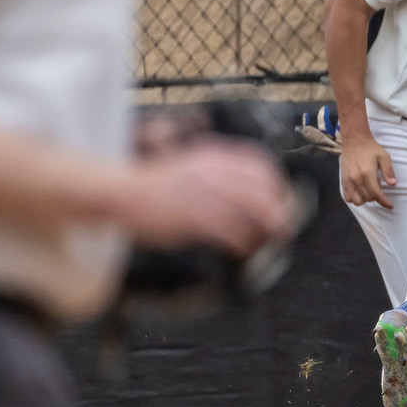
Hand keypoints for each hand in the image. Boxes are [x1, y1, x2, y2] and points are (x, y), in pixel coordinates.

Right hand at [124, 139, 294, 257]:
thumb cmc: (156, 184)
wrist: (122, 192)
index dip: (276, 182)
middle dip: (279, 208)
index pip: (259, 163)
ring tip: (270, 240)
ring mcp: (204, 194)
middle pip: (262, 189)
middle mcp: (213, 172)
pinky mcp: (193, 217)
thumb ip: (218, 171)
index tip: (282, 197)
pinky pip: (229, 231)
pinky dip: (242, 242)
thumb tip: (248, 187)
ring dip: (266, 227)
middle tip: (284, 225)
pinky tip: (243, 250)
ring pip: (251, 210)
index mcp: (213, 156)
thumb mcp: (191, 164)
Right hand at [338, 132, 395, 208]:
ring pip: (357, 201)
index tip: (390, 205)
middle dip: (376, 197)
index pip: (376, 194)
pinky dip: (355, 198)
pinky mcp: (343, 181)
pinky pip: (347, 197)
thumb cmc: (370, 148)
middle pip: (367, 199)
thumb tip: (393, 184)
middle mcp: (355, 179)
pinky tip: (361, 190)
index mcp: (366, 173)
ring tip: (369, 187)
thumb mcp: (384, 156)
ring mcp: (347, 181)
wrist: (354, 140)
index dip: (384, 202)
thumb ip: (389, 171)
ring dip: (365, 199)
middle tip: (378, 184)